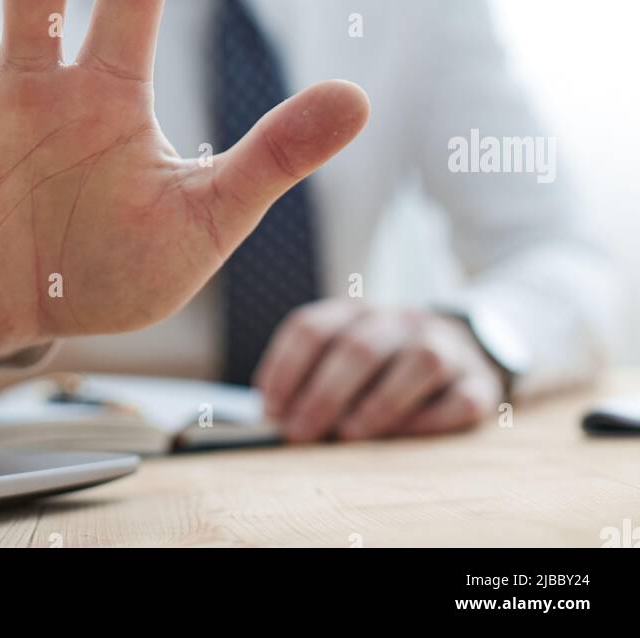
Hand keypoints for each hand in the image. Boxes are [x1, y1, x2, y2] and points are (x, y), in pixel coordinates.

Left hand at [253, 299, 504, 441]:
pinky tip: (403, 437)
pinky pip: (461, 398)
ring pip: (419, 361)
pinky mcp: (479, 382)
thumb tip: (275, 419)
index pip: (312, 327)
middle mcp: (401, 321)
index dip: (285, 367)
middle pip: (360, 346)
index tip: (270, 409)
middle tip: (299, 433)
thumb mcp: (347, 354)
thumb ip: (312, 378)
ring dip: (379, 401)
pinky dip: (430, 419)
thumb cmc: (386, 364)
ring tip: (350, 435)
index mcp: (358, 311)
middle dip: (323, 393)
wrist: (466, 346)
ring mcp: (445, 347)